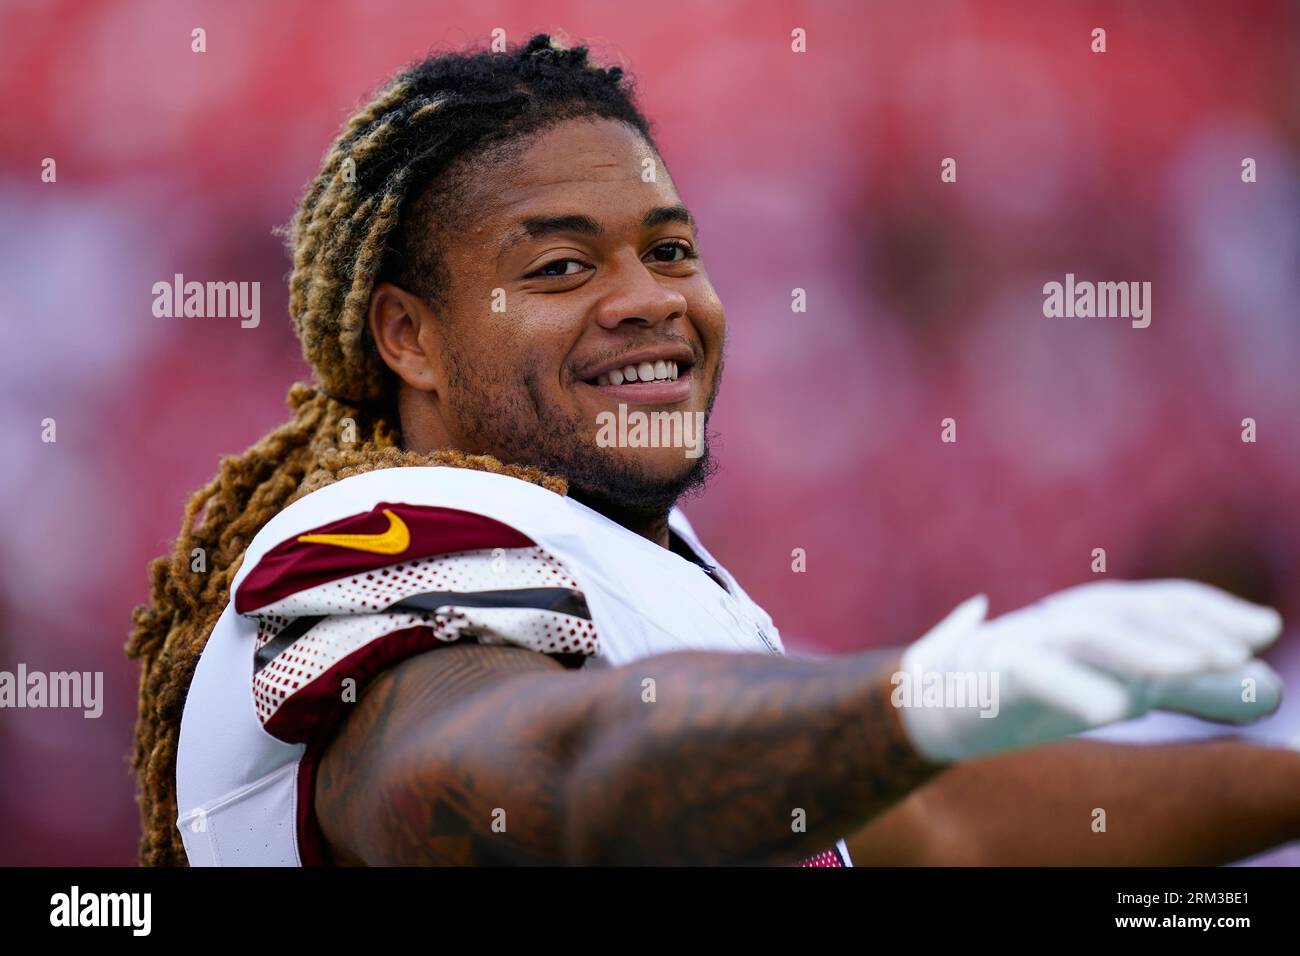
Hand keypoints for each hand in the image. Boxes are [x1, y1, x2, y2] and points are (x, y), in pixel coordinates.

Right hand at [895, 579, 1283, 762]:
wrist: (936, 701)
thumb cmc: (1035, 690)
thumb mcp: (1122, 686)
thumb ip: (1189, 686)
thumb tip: (1269, 685)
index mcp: (1094, 616)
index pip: (1159, 603)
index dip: (1211, 612)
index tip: (1264, 629)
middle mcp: (1063, 618)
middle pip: (1130, 612)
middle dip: (1187, 628)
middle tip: (1238, 651)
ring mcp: (1025, 638)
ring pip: (1090, 633)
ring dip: (1144, 647)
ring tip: (1192, 669)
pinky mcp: (992, 669)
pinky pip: (1036, 671)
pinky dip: (1074, 684)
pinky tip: (1113, 708)